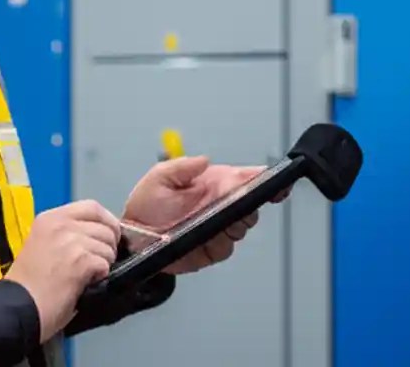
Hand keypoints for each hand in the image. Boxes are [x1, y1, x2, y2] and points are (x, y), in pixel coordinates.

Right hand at [4, 200, 120, 341]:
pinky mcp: (79, 261)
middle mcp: (60, 224)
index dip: (107, 221)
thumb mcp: (43, 244)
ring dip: (106, 262)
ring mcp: (70, 241)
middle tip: (102, 260)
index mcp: (49, 218)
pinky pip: (105, 263)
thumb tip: (97, 236)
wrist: (19, 307)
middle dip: (109, 245)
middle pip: (104, 226)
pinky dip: (102, 274)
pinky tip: (89, 282)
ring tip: (92, 274)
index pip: (92, 207)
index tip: (109, 236)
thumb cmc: (28, 283)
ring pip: (107, 246)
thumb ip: (66, 235)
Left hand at [121, 156, 289, 275]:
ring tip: (221, 218)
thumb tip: (204, 160)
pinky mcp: (212, 249)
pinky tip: (209, 235)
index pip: (246, 179)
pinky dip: (221, 242)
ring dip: (237, 222)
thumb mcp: (159, 178)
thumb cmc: (145, 205)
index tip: (276, 181)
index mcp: (213, 184)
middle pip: (251, 204)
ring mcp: (218, 228)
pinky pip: (226, 247)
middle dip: (250, 202)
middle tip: (240, 201)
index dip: (263, 179)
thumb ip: (181, 167)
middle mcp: (220, 205)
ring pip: (243, 225)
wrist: (133, 239)